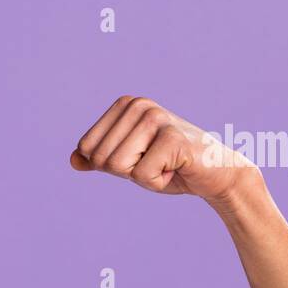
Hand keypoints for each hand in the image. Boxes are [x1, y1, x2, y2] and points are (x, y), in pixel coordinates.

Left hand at [70, 96, 258, 201]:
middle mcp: (139, 105)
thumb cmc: (169, 166)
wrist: (214, 173)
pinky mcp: (172, 138)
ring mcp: (156, 118)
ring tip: (165, 164)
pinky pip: (142, 176)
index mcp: (125, 105)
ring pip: (118, 166)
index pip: (87, 148)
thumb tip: (73, 159)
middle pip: (101, 158)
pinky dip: (158, 182)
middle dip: (126, 171)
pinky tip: (176, 169)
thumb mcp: (128, 162)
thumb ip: (98, 158)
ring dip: (142, 177)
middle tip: (155, 162)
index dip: (111, 164)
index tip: (140, 157)